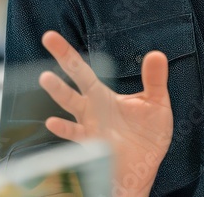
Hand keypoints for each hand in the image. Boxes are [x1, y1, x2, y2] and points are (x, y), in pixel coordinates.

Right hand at [38, 31, 172, 196]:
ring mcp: (91, 126)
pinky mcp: (95, 146)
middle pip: (74, 80)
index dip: (67, 54)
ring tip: (46, 78)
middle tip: (48, 38)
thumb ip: (155, 79)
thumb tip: (157, 53)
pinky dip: (66, 130)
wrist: (146, 166)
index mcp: (103, 96)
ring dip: (59, 93)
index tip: (50, 37)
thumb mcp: (156, 102)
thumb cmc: (148, 134)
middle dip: (62, 60)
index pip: (82, 70)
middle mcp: (92, 109)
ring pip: (71, 105)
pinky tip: (53, 122)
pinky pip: (77, 136)